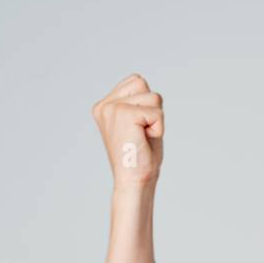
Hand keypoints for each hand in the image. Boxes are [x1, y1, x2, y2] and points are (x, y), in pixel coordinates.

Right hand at [91, 73, 163, 189]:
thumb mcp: (136, 123)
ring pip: (153, 97)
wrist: (134, 181)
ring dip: (156, 119)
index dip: (147, 105)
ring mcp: (112, 108)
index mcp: (105, 106)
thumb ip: (135, 101)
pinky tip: (144, 141)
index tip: (138, 128)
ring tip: (142, 137)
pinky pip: (157, 112)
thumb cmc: (140, 157)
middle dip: (152, 110)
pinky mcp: (124, 114)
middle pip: (144, 85)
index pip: (137, 82)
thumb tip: (139, 80)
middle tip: (141, 134)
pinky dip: (158, 128)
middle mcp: (105, 105)